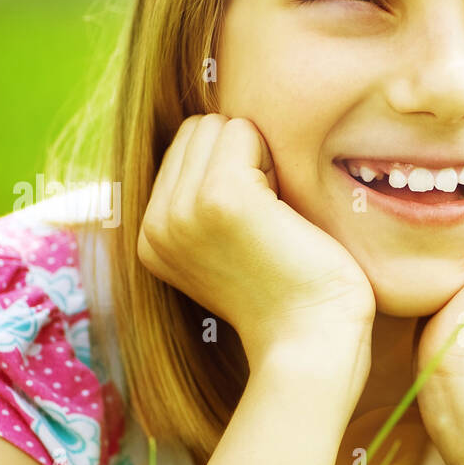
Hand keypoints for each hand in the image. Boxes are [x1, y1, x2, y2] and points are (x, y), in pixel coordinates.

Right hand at [137, 114, 376, 374]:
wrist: (312, 339)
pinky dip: (274, 159)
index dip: (232, 170)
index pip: (183, 150)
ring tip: (274, 217)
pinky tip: (283, 212)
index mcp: (152, 238)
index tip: (256, 225)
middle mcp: (156, 224)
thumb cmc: (291, 294)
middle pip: (196, 131)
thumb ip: (203, 204)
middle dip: (242, 157)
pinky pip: (244, 130)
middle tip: (269, 219)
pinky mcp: (221, 197)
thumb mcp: (227, 249)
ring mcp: (183, 209)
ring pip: (217, 125)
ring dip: (258, 157)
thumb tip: (214, 134)